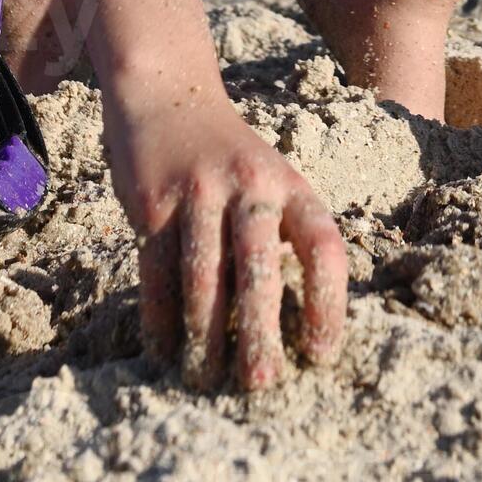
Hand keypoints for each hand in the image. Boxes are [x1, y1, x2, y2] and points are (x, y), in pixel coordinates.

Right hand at [102, 86, 347, 392]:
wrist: (168, 97)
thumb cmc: (229, 158)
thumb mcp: (270, 183)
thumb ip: (281, 237)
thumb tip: (290, 324)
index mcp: (291, 187)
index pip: (323, 247)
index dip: (327, 304)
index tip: (319, 353)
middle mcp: (251, 186)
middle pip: (260, 267)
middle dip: (260, 331)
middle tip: (261, 384)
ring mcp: (199, 191)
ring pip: (204, 275)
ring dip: (205, 335)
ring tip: (205, 379)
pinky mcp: (153, 202)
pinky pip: (157, 270)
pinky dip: (160, 316)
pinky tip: (165, 350)